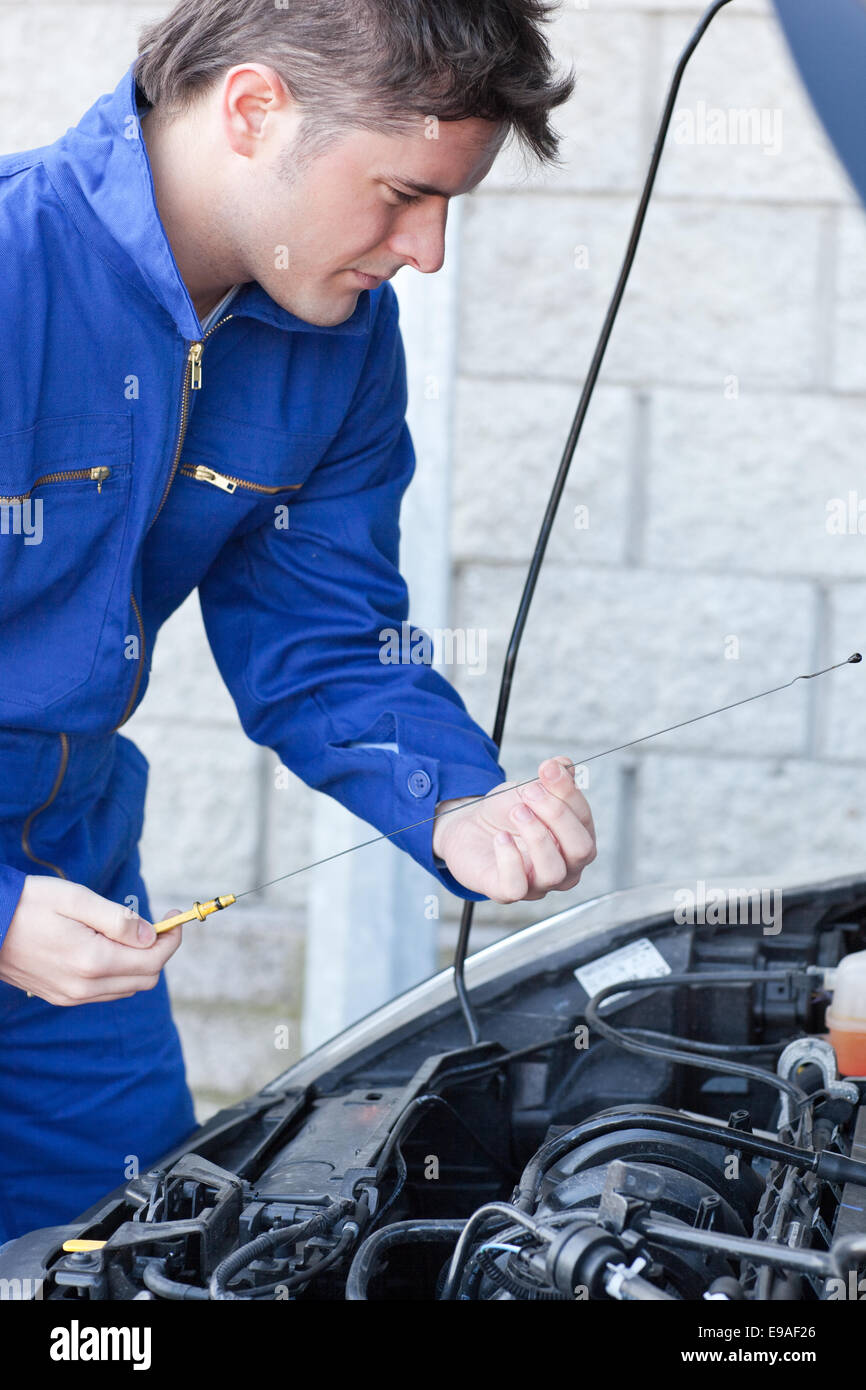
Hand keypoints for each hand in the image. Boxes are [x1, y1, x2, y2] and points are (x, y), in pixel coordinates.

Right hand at [0, 876, 182, 1005]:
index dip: (171, 938)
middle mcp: (84, 987)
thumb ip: (119, 921)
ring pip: (126, 987)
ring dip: (137, 963)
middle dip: (157, 951)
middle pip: (145, 978)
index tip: (172, 916)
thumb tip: (152, 937)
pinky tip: (104, 946)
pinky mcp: (60, 996)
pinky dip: (117, 972)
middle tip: (154, 924)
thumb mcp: (78, 899)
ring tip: (124, 932)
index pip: (153, 960)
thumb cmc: (30, 903)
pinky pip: (104, 991)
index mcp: (92, 961)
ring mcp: (71, 996)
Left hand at [432, 756, 596, 903]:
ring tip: (516, 811)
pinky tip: (500, 838)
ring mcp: (538, 884)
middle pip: (581, 850)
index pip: (585, 820)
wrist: (470, 827)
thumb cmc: (506, 812)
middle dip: (557, 815)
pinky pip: (516, 887)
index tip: (547, 769)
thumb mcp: (529, 789)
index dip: (568, 793)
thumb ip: (551, 780)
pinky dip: (509, 859)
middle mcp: (565, 867)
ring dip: (536, 835)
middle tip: (530, 792)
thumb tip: (564, 764)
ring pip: (553, 871)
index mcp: (576, 839)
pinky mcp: (507, 892)